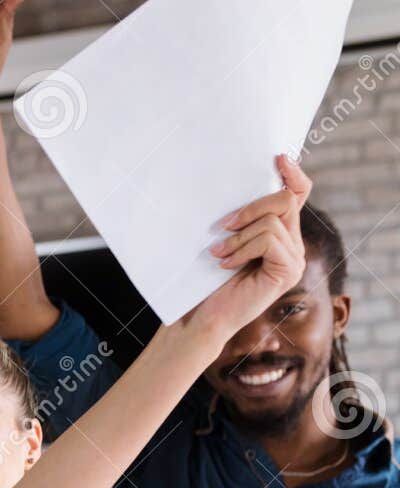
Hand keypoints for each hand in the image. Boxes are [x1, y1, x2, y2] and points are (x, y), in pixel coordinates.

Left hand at [189, 155, 310, 340]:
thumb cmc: (207, 281)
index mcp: (281, 234)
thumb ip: (240, 219)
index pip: (297, 195)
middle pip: (286, 200)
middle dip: (251, 207)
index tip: (278, 158)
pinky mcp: (288, 271)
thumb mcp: (224, 240)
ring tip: (218, 253)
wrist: (201, 317)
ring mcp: (295, 259)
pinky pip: (269, 240)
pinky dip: (242, 248)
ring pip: (274, 220)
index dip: (293, 174)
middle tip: (221, 227)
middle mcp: (294, 245)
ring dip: (239, 235)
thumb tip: (238, 184)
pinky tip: (225, 264)